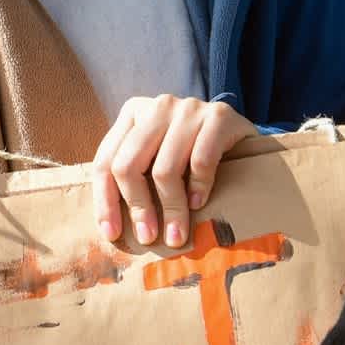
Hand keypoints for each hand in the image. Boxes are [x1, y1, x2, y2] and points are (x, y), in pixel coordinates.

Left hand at [91, 95, 255, 248]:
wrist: (239, 134)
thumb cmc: (189, 152)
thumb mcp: (156, 157)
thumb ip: (133, 179)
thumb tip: (113, 230)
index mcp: (132, 113)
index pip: (106, 161)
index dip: (105, 202)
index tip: (114, 234)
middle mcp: (157, 106)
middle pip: (129, 165)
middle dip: (137, 208)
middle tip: (148, 237)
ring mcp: (188, 109)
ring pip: (164, 170)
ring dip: (170, 209)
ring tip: (176, 235)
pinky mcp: (219, 117)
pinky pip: (201, 162)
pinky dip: (198, 188)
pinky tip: (198, 204)